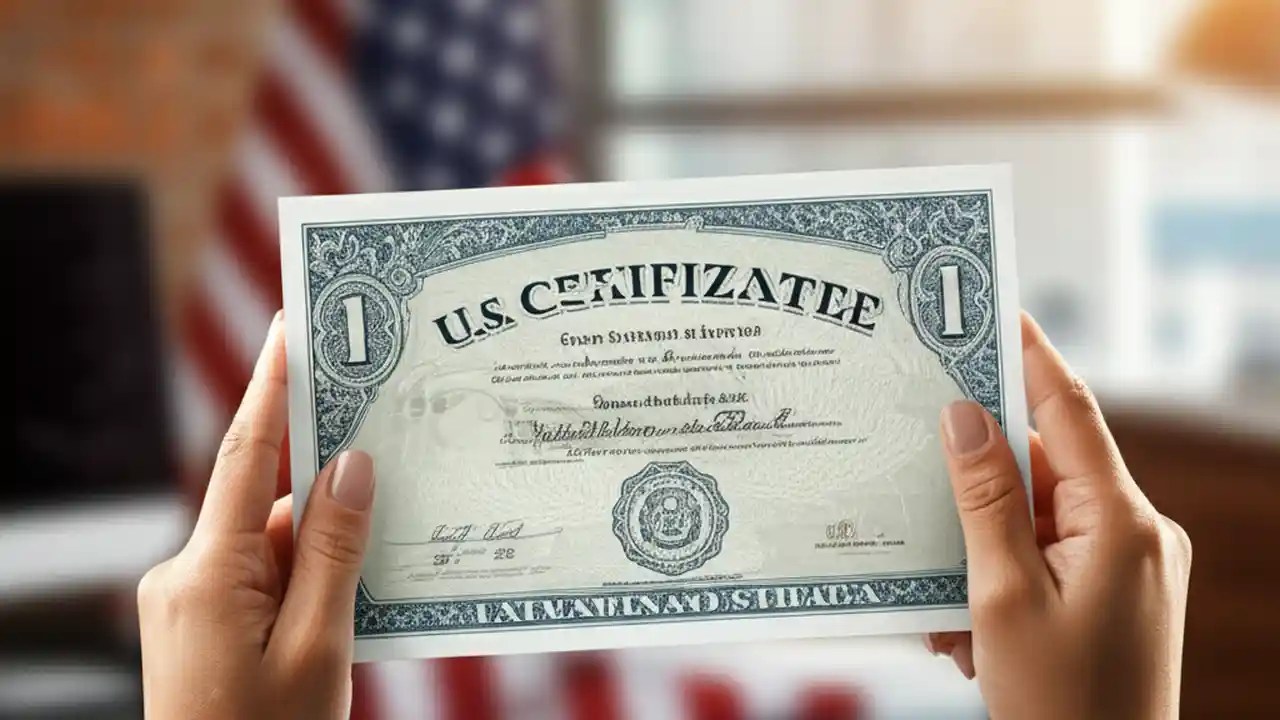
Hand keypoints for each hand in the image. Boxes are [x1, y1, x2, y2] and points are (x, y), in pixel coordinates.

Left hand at [138, 313, 375, 719]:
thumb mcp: (319, 646)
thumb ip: (336, 551)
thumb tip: (352, 465)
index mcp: (207, 575)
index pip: (243, 456)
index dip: (271, 388)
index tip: (292, 327)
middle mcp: (185, 577)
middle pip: (268, 505)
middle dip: (328, 498)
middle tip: (388, 461)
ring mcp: (187, 602)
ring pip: (271, 546)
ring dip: (323, 555)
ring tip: (375, 585)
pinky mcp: (200, 624)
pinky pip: (260, 577)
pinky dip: (305, 580)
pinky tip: (347, 607)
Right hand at [926, 313, 1191, 718]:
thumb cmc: (1055, 704)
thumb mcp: (1002, 596)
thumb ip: (984, 497)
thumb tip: (963, 415)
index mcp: (1124, 524)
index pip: (1071, 411)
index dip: (1029, 355)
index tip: (992, 307)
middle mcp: (1137, 535)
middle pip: (1047, 466)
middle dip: (978, 479)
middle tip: (916, 463)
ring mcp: (1129, 568)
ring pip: (1039, 517)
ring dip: (982, 544)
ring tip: (944, 600)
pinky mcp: (1112, 597)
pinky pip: (1047, 557)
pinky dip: (1001, 574)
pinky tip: (964, 624)